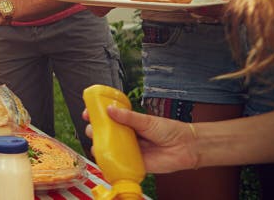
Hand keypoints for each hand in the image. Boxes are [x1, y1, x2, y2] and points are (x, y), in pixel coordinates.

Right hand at [83, 106, 198, 173]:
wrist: (185, 147)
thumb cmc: (169, 130)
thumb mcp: (147, 120)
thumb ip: (129, 117)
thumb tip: (110, 110)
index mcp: (128, 121)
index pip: (107, 117)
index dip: (95, 115)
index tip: (87, 113)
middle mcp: (126, 135)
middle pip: (103, 132)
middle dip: (93, 130)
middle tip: (92, 129)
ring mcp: (128, 149)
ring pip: (108, 147)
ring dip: (98, 145)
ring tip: (96, 143)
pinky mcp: (133, 163)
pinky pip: (118, 163)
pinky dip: (109, 161)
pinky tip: (103, 158)